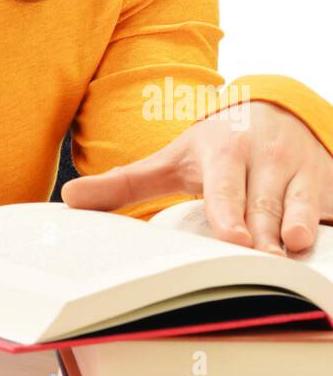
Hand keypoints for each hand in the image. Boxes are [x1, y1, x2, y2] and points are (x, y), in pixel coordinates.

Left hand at [61, 100, 332, 253]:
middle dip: (263, 237)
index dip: (230, 213)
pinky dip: (325, 230)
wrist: (278, 111)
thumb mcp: (172, 159)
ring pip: (302, 211)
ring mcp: (302, 173)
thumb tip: (69, 199)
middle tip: (260, 263)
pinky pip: (329, 213)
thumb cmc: (218, 145)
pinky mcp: (328, 187)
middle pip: (264, 208)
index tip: (234, 237)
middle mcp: (265, 160)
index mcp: (224, 152)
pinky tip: (320, 252)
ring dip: (298, 236)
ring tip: (291, 259)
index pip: (226, 188)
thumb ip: (124, 183)